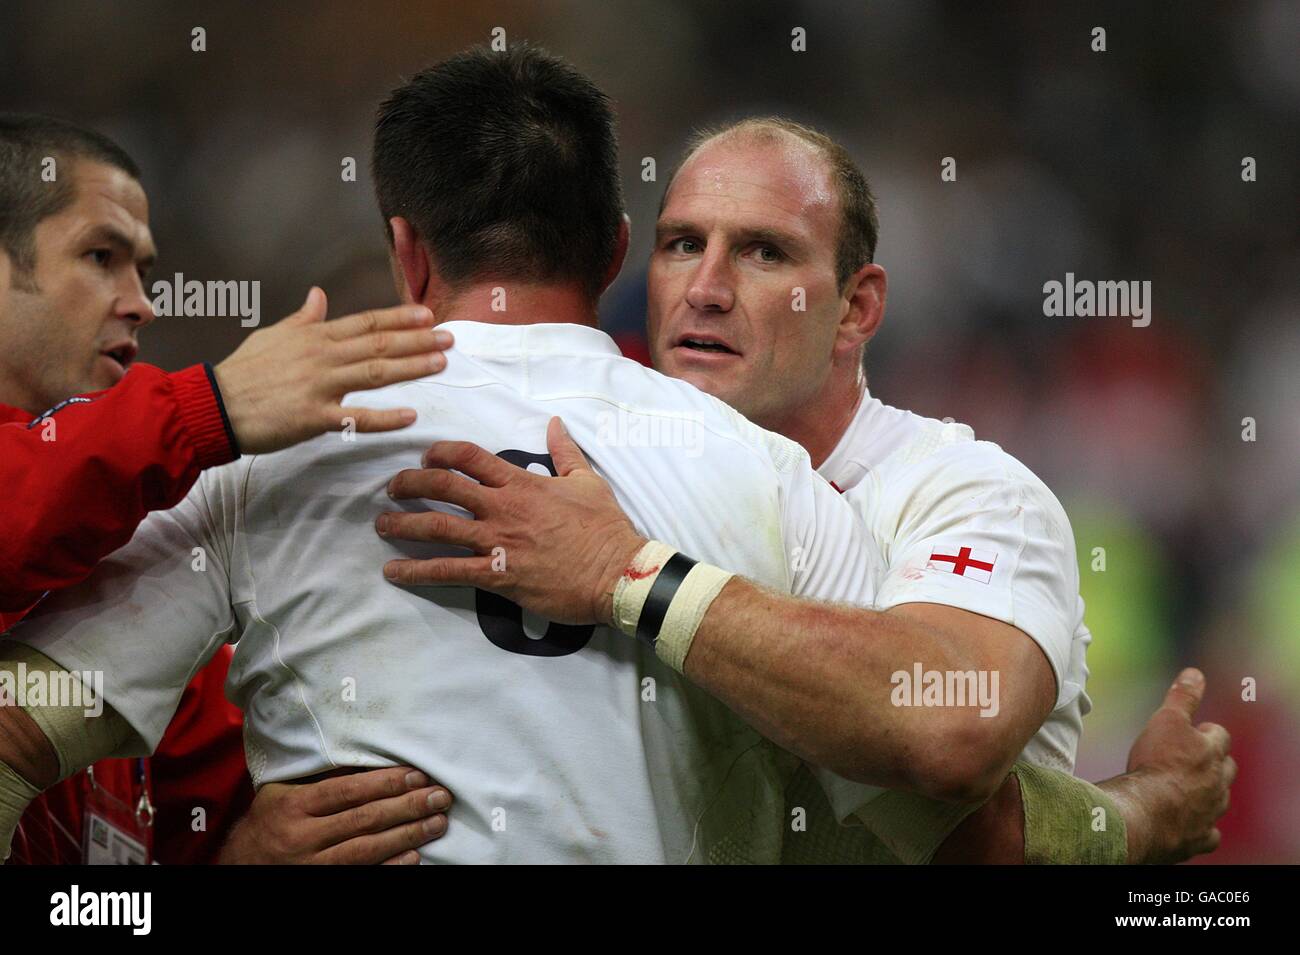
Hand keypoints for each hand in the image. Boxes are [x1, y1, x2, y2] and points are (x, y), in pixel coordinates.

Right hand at [213, 287, 451, 454]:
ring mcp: (319, 386)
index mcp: (314, 337)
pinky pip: (355, 418)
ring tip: (441, 363)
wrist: (213, 404)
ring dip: (411, 367)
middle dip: (418, 340)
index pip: (366, 322)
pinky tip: (410, 415)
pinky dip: (384, 418)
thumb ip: (302, 318)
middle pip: (379, 344)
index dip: (399, 317)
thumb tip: (318, 294)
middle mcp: (322, 357)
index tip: (427, 314)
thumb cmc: (243, 371)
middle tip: (450, 337)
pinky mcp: (313, 417)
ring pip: (374, 373)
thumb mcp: (272, 335)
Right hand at [217, 766, 452, 863]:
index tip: (418, 776)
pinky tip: (414, 857)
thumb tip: (373, 759)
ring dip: (407, 836)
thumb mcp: (284, 791)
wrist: (239, 864)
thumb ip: (323, 777)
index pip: (348, 790)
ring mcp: (311, 865)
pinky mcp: (320, 882)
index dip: (386, 783)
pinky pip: (360, 875)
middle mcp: (302, 836)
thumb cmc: (270, 819)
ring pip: (366, 850)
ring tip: (437, 823)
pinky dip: (389, 867)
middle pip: (363, 820)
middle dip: (407, 807)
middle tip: (440, 797)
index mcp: (294, 805)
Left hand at [378, 416, 644, 624]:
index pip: (469, 457)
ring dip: (402, 524)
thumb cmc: (605, 528)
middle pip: (442, 487)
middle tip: (391, 488)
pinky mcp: (496, 575)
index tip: (425, 458)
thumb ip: (565, 451)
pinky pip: (447, 571)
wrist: (617, 573)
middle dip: (409, 484)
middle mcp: (502, 507)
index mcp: (522, 482)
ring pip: (436, 527)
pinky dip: (416, 571)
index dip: (440, 453)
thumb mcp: (587, 481)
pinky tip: (393, 572)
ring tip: (381, 526)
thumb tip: (554, 423)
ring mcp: (496, 541)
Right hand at [1100, 668, 1234, 862]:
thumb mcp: (1165, 720)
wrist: (1147, 812)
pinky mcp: (1199, 837)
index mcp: (1211, 753)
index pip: (1219, 736)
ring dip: (1207, 793)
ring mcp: (1211, 812)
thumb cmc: (1155, 764)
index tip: (1193, 731)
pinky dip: (1201, 826)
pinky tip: (1189, 823)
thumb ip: (1182, 697)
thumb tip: (1195, 673)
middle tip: (1192, 759)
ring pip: (1219, 800)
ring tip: (1187, 789)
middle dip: (1213, 763)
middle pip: (1226, 768)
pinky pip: (1208, 833)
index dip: (1206, 732)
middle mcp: (1218, 783)